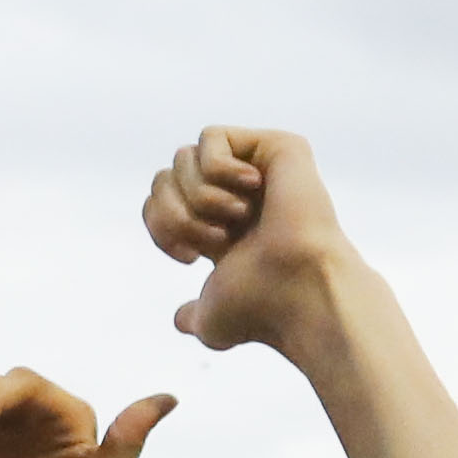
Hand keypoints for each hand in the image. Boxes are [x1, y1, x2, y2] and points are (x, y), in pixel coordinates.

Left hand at [141, 127, 355, 361]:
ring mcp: (259, 171)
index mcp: (222, 227)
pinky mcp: (278, 147)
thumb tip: (181, 320)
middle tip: (217, 238)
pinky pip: (211, 137)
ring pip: (182, 157)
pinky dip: (218, 168)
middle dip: (177, 214)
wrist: (298, 288)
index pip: (159, 203)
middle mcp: (240, 197)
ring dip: (201, 196)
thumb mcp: (213, 319)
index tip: (190, 257)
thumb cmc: (262, 308)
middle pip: (164, 177)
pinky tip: (254, 188)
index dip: (161, 226)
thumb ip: (195, 317)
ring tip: (238, 218)